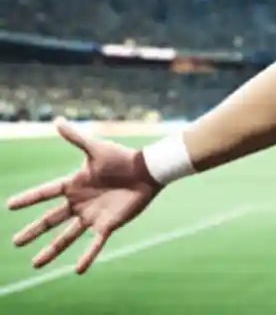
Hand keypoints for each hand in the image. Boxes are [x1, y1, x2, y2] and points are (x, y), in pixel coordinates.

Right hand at [8, 118, 161, 273]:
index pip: (46, 193)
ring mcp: (92, 216)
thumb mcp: (96, 148)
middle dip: (33, 231)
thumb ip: (76, 138)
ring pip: (67, 236)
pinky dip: (87, 257)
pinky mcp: (108, 225)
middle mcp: (79, 203)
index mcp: (74, 185)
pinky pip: (95, 244)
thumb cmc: (123, 158)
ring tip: (35, 264)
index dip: (29, 199)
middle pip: (50, 220)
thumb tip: (58, 121)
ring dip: (51, 250)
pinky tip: (78, 270)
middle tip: (15, 242)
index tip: (9, 205)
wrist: (147, 171)